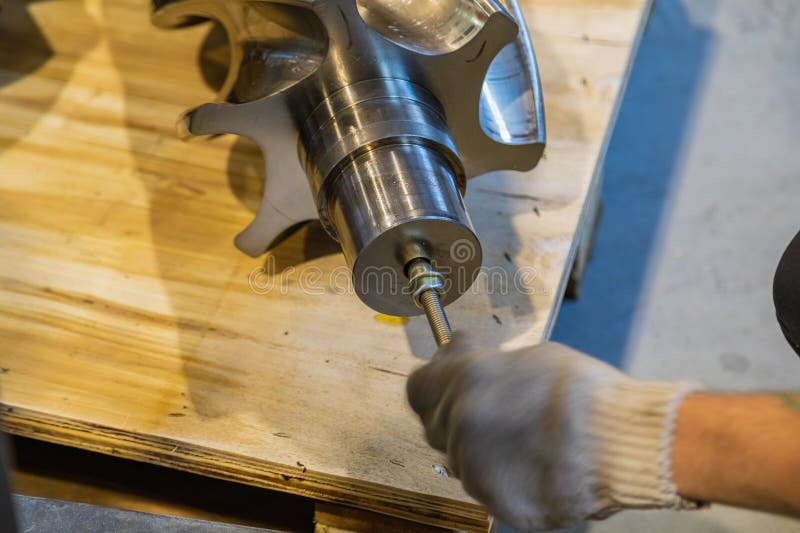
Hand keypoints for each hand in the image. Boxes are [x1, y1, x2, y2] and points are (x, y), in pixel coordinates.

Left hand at [407, 333, 699, 530]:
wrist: (620, 442)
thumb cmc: (581, 392)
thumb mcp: (527, 357)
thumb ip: (480, 361)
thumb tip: (457, 349)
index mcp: (464, 384)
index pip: (417, 387)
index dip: (433, 380)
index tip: (449, 373)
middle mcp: (460, 427)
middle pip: (435, 422)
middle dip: (455, 410)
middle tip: (490, 402)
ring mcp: (475, 470)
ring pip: (459, 456)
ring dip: (477, 443)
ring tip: (520, 433)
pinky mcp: (495, 501)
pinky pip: (483, 483)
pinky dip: (498, 472)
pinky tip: (528, 459)